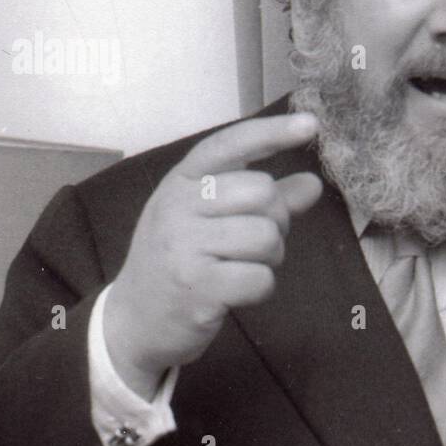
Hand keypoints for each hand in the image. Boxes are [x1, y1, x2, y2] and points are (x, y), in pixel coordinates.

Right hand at [103, 113, 323, 397]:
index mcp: (181, 181)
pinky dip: (261, 288)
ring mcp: (185, 245)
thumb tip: (313, 182)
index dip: (273, 132)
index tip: (311, 125)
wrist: (133, 321)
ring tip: (241, 267)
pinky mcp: (198, 286)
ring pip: (267, 236)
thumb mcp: (209, 220)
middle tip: (252, 242)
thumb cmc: (178, 262)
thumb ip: (264, 200)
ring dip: (269, 258)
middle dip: (275, 220)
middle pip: (263, 193)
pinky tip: (236, 291)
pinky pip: (261, 278)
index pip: (231, 144)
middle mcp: (179, 206)